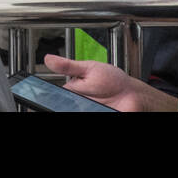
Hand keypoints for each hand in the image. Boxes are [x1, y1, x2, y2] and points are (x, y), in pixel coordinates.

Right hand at [42, 54, 177, 111]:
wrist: (132, 95)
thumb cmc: (112, 80)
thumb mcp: (89, 69)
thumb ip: (68, 66)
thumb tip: (48, 59)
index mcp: (72, 91)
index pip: (55, 97)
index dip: (49, 99)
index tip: (45, 99)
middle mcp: (77, 105)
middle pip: (62, 106)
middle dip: (65, 104)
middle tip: (80, 99)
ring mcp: (86, 111)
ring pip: (71, 111)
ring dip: (76, 108)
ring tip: (91, 103)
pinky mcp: (96, 116)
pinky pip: (85, 118)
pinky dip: (87, 112)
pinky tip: (94, 108)